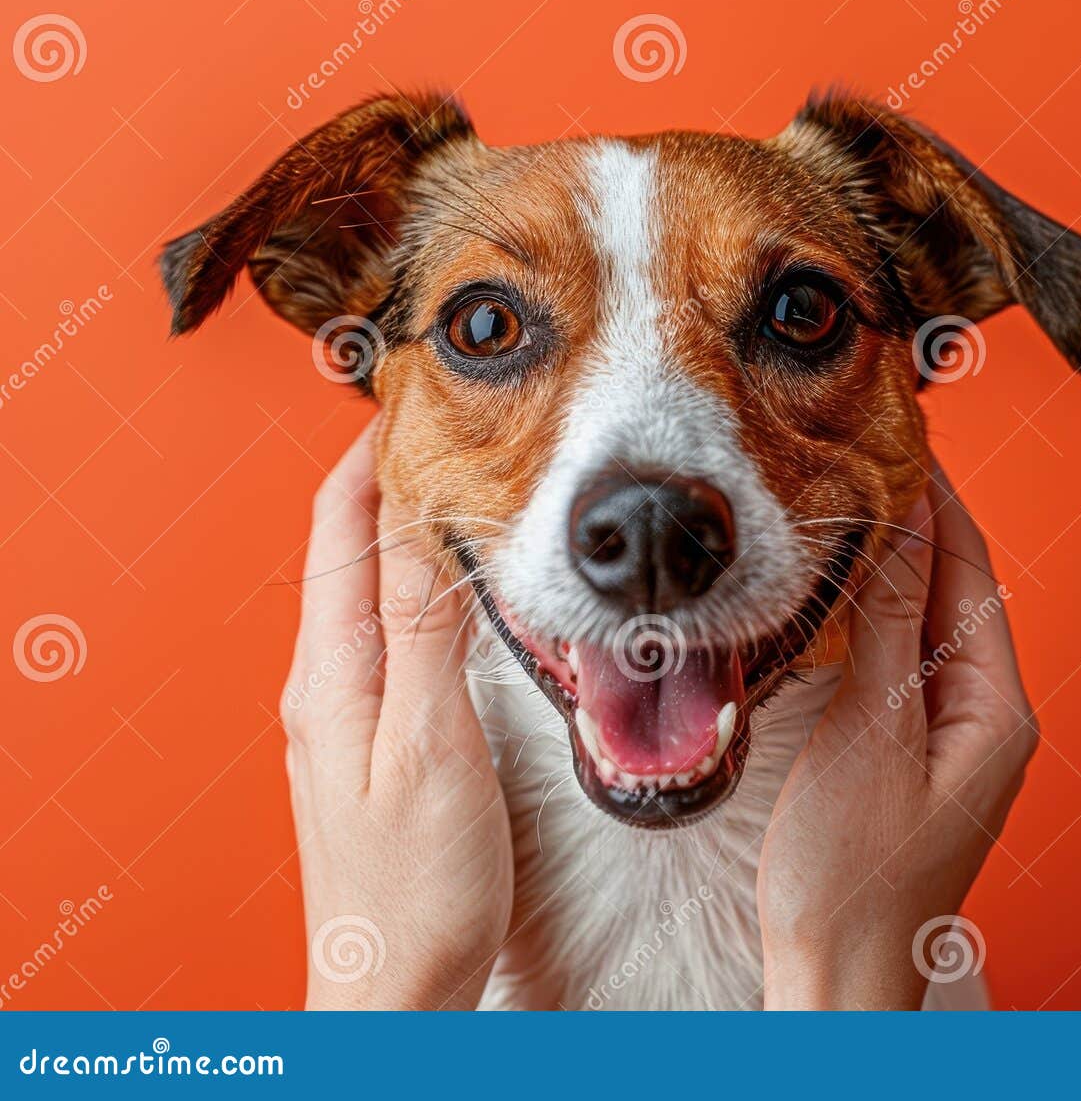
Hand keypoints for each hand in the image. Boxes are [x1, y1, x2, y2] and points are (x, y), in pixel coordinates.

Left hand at [283, 419, 512, 1009]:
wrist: (392, 987)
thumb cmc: (415, 887)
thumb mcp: (430, 747)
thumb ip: (427, 633)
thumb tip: (427, 524)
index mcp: (331, 673)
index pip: (338, 528)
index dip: (369, 452)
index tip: (412, 393)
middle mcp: (325, 683)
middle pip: (346, 548)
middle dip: (386, 474)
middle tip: (443, 419)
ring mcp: (345, 713)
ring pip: (368, 589)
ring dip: (403, 527)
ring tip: (455, 480)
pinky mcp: (373, 740)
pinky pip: (387, 635)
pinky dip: (417, 586)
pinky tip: (454, 588)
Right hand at [757, 466, 1037, 1008]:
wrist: (840, 979)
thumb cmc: (854, 880)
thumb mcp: (870, 732)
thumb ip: (890, 624)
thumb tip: (901, 528)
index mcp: (997, 712)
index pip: (976, 575)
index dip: (944, 504)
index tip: (911, 445)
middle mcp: (989, 723)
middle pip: (962, 596)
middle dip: (926, 527)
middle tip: (878, 459)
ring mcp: (954, 744)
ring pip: (935, 629)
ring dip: (904, 569)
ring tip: (861, 509)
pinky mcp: (916, 761)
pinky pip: (911, 667)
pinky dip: (885, 620)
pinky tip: (852, 602)